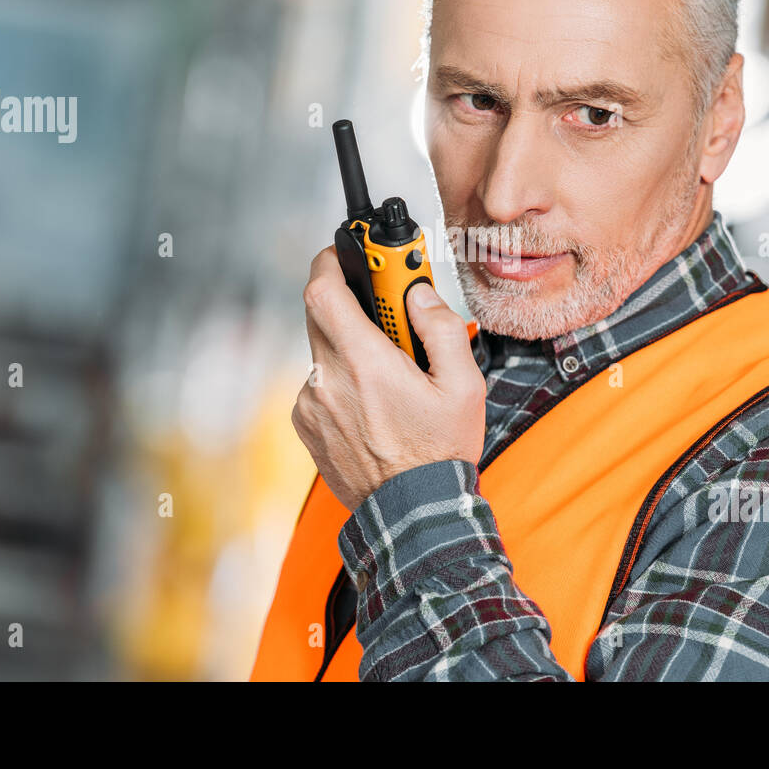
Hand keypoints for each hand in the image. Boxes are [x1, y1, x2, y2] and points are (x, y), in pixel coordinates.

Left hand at [291, 245, 485, 511]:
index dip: (328, 262)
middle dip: (350, 303)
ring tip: (389, 376)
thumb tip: (418, 294)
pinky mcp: (306, 425)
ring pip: (324, 352)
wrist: (412, 515)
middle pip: (321, 314)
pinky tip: (374, 404)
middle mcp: (328, 380)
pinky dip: (342, 381)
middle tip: (386, 311)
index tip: (345, 253)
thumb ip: (440, 328)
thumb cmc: (439, 453)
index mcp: (364, 363)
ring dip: (351, 349)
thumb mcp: (462, 386)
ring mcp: (311, 404)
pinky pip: (320, 384)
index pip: (323, 291)